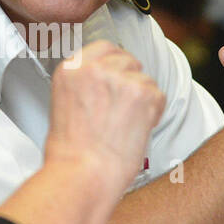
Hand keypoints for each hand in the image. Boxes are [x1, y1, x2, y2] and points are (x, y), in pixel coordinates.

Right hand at [46, 41, 164, 192]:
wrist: (82, 176)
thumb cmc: (71, 154)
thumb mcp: (64, 106)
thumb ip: (84, 86)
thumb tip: (103, 86)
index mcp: (71, 69)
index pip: (103, 47)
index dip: (115, 63)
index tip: (118, 76)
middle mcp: (95, 68)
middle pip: (128, 60)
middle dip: (130, 82)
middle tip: (124, 108)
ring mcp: (120, 79)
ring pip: (145, 79)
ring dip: (143, 100)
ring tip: (126, 125)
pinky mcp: (143, 94)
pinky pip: (159, 96)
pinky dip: (154, 113)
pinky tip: (136, 130)